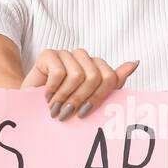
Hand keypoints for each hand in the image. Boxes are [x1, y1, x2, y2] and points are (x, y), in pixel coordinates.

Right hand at [20, 49, 139, 120]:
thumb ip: (114, 82)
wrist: (32, 109)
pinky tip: (47, 97)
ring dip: (64, 97)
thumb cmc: (64, 106)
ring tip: (55, 108)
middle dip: (80, 99)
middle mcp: (83, 57)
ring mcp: (66, 53)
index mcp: (97, 67)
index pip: (110, 78)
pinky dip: (53, 89)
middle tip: (67, 113)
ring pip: (77, 75)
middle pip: (94, 76)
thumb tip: (135, 62)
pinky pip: (58, 71)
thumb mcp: (91, 101)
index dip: (98, 98)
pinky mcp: (49, 54)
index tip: (85, 113)